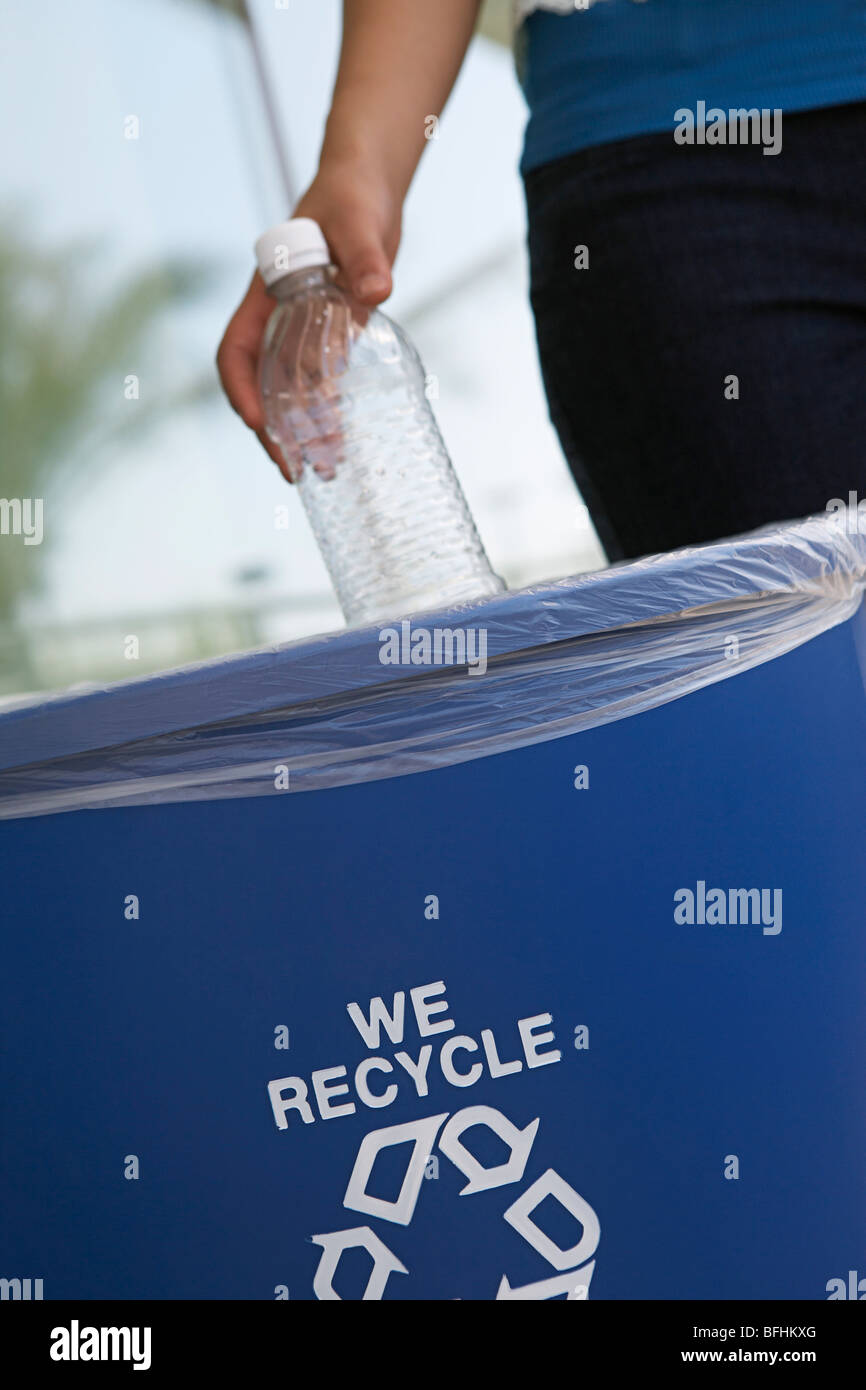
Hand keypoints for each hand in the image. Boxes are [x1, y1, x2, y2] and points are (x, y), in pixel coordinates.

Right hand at [216, 161, 401, 479]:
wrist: (368, 189)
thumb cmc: (352, 195)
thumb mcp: (358, 220)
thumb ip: (365, 255)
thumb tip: (377, 290)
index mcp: (267, 293)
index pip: (238, 349)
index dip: (243, 388)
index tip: (260, 422)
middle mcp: (280, 319)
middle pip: (264, 384)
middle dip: (274, 431)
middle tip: (294, 471)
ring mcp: (305, 330)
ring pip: (294, 393)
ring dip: (304, 432)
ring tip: (324, 470)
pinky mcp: (333, 335)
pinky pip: (325, 384)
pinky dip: (329, 414)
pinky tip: (340, 444)